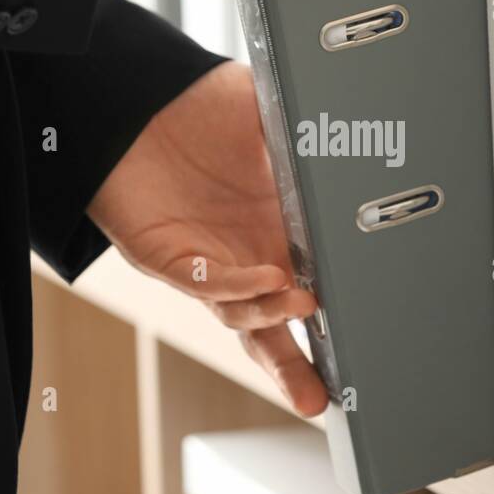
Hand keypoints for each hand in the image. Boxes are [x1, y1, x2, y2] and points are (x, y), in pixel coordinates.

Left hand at [87, 61, 328, 418]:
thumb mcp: (271, 113)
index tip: (361, 346)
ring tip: (303, 304)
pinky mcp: (165, 256)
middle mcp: (241, 256)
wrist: (132, 99)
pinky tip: (267, 278)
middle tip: (321, 395)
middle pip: (271, 328)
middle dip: (295, 368)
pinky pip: (203, 284)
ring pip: (240, 314)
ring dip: (272, 317)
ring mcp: (204, 262)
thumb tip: (355, 136)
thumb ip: (309, 132)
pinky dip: (237, 287)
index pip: (305, 288)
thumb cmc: (200, 107)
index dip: (328, 324)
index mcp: (274, 232)